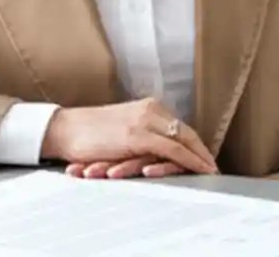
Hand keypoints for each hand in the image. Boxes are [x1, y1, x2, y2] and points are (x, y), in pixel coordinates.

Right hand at [40, 97, 217, 176]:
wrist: (64, 129)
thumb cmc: (87, 133)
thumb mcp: (120, 129)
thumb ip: (141, 134)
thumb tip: (158, 151)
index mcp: (145, 106)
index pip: (178, 125)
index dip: (194, 143)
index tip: (204, 156)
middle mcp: (148, 109)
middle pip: (187, 131)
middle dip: (202, 150)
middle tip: (213, 166)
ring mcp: (144, 121)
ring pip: (184, 140)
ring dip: (200, 157)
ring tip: (211, 171)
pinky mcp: (138, 136)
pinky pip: (173, 149)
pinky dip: (191, 160)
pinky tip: (201, 169)